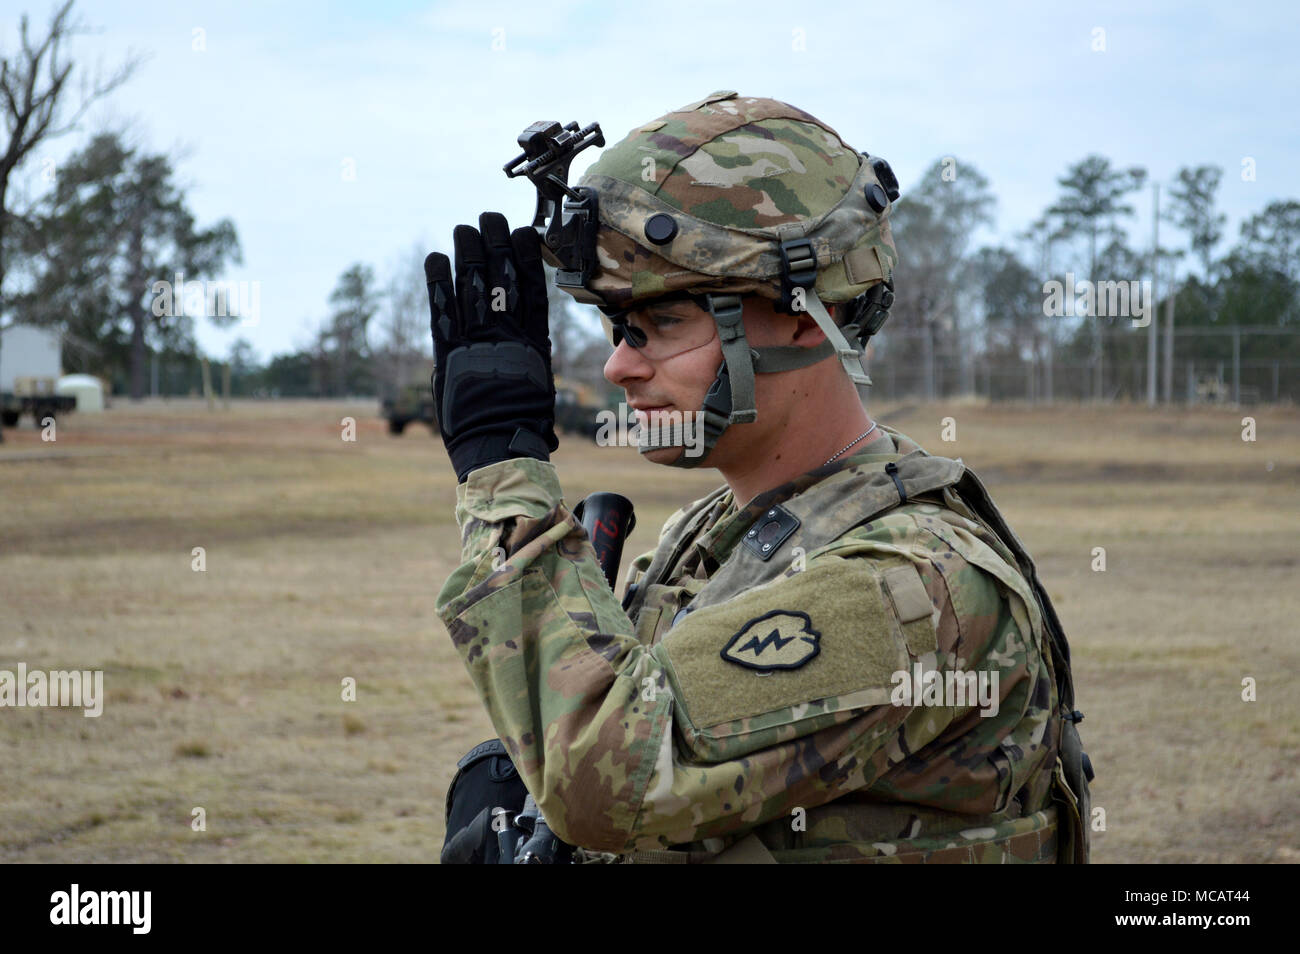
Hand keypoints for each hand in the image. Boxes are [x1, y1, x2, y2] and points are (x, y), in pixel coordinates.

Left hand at [425, 212, 557, 481]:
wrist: (498, 448)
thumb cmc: (522, 426)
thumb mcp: (536, 386)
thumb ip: (526, 357)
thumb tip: (522, 335)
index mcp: (532, 343)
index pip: (531, 290)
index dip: (526, 258)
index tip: (524, 233)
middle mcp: (506, 336)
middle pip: (500, 280)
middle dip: (495, 245)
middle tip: (489, 218)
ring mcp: (477, 342)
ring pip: (473, 287)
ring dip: (467, 254)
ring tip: (464, 228)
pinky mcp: (449, 354)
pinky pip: (442, 311)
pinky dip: (437, 284)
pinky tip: (434, 260)